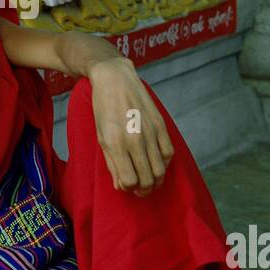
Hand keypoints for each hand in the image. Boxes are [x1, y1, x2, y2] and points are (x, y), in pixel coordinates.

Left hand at [90, 56, 173, 195]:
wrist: (115, 79)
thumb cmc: (103, 109)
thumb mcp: (101, 137)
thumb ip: (112, 163)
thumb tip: (122, 186)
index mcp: (115, 143)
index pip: (128, 181)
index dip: (128, 187)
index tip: (127, 185)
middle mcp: (134, 139)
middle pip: (146, 179)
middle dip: (144, 190)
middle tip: (142, 190)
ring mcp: (150, 131)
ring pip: (160, 169)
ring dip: (156, 180)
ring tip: (151, 181)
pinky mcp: (160, 124)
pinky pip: (169, 153)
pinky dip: (165, 163)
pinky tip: (157, 163)